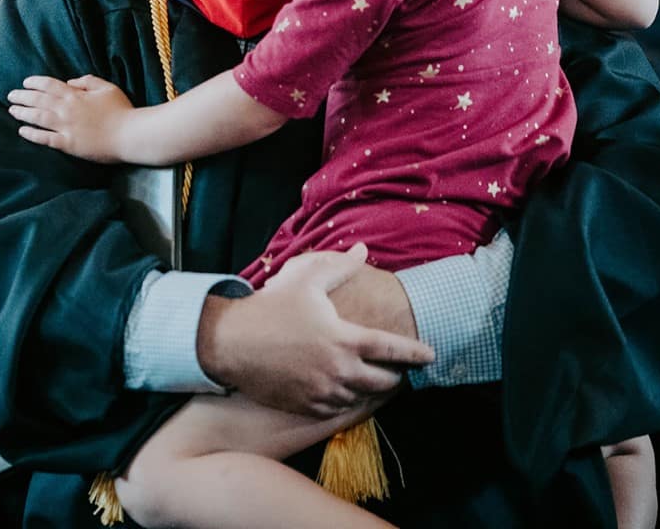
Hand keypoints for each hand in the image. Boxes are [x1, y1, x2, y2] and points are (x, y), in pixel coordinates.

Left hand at [7, 75, 136, 162]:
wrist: (129, 134)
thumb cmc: (122, 110)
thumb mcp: (107, 88)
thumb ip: (88, 81)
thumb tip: (70, 82)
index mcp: (75, 95)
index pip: (49, 85)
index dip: (34, 82)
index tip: (25, 83)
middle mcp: (67, 109)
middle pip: (38, 100)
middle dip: (22, 97)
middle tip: (11, 96)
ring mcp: (66, 127)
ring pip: (37, 117)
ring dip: (22, 113)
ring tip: (11, 110)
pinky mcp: (68, 144)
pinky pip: (45, 138)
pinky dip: (32, 134)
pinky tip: (22, 131)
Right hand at [198, 243, 433, 418]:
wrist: (228, 342)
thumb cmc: (268, 306)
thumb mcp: (304, 278)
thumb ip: (338, 266)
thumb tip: (363, 251)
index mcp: (344, 338)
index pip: (393, 350)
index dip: (416, 353)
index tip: (430, 355)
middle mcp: (339, 370)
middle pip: (383, 382)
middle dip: (396, 377)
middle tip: (398, 371)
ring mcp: (322, 391)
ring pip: (360, 398)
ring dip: (369, 389)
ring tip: (370, 379)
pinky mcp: (305, 406)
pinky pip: (336, 409)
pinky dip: (345, 400)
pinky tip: (343, 389)